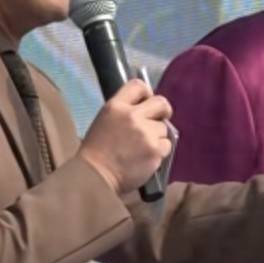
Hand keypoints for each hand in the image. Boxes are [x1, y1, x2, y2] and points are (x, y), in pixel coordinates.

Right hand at [80, 80, 174, 196]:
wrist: (96, 177)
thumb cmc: (97, 151)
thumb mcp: (105, 120)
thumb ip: (124, 112)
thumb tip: (146, 108)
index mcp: (116, 106)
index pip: (139, 86)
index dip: (147, 93)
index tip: (148, 102)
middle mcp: (132, 116)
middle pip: (161, 102)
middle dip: (163, 111)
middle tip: (159, 120)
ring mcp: (146, 133)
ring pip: (164, 128)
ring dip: (158, 136)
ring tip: (143, 147)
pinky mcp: (155, 150)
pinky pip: (167, 145)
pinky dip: (160, 152)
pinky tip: (146, 157)